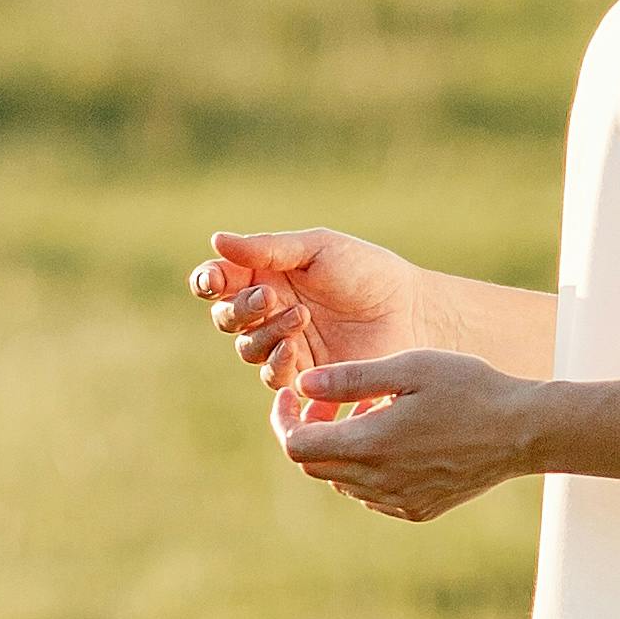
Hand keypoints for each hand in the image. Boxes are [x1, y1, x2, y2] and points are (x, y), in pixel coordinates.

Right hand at [188, 227, 432, 398]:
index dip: (208, 282)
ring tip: (299, 317)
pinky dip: (276, 362)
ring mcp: (284, 345)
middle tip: (268, 297)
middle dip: (239, 308)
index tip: (214, 281)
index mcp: (266, 276)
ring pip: (247, 348)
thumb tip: (216, 241)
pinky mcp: (303, 376)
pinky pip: (272, 376)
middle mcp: (269, 312)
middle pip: (227, 317)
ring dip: (264, 333)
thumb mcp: (317, 249)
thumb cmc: (367, 272)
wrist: (411, 311)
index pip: (219, 282)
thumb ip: (267, 249)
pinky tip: (294, 347)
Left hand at [276, 353, 544, 522]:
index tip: (292, 396)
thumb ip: (350, 378)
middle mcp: (379, 482)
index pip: (297, 446)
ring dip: (343, 447)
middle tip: (335, 399)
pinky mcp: (418, 509)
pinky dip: (368, 468)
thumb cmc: (470, 389)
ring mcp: (398, 501)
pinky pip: (372, 494)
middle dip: (313, 430)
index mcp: (371, 445)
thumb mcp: (410, 367)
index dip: (285, 420)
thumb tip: (302, 385)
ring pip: (342, 480)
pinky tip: (398, 438)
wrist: (525, 431)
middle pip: (315, 465)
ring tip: (376, 410)